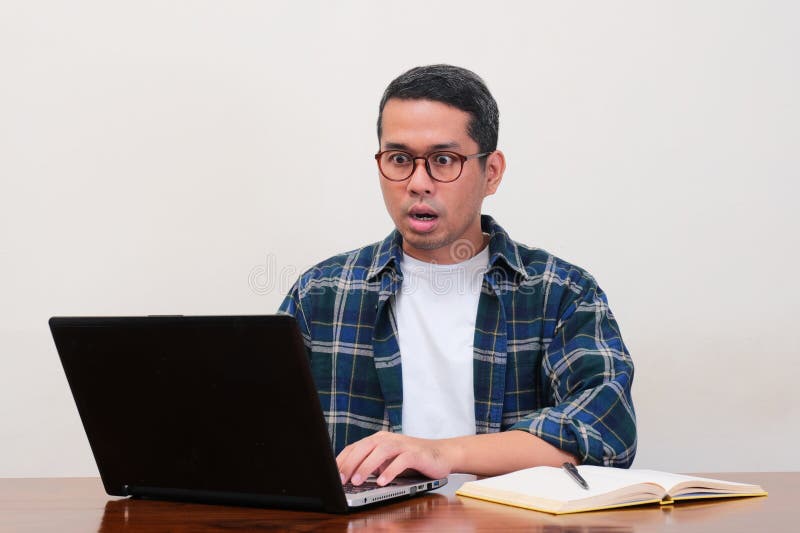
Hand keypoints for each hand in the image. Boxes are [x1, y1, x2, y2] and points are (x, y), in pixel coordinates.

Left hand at [336, 431, 453, 486]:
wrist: (441, 454)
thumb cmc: (411, 460)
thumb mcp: (387, 462)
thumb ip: (371, 466)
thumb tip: (350, 478)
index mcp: (378, 440)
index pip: (355, 447)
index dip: (342, 460)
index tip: (332, 475)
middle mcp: (388, 439)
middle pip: (365, 447)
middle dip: (351, 463)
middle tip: (341, 479)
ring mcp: (402, 444)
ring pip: (381, 451)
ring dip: (367, 466)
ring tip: (357, 481)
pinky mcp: (416, 453)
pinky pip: (401, 460)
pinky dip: (390, 471)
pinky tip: (382, 481)